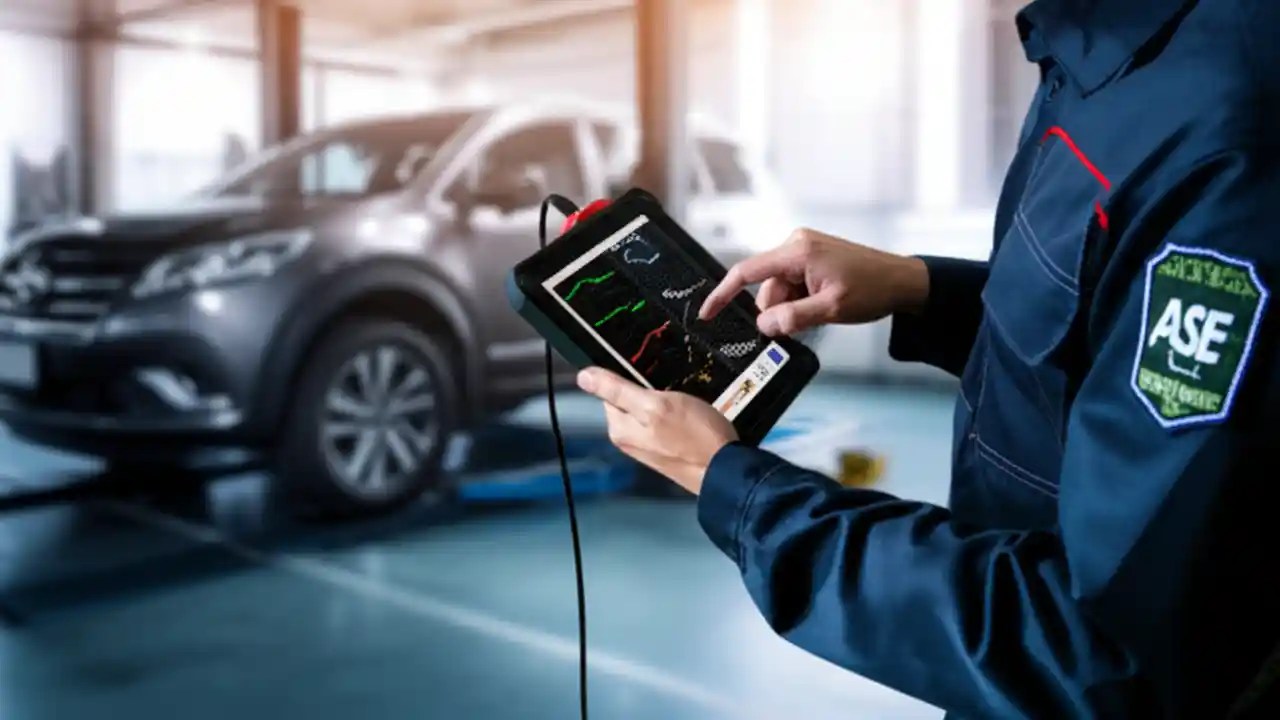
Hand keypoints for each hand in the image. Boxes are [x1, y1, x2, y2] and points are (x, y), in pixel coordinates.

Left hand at [577, 367, 737, 494]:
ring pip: (648, 410)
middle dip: (648, 390)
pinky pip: (663, 423)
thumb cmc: (694, 435)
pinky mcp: (666, 450)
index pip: (611, 390)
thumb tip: (583, 377)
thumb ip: (617, 390)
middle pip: (630, 400)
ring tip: (684, 404)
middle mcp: (628, 440)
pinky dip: (674, 415)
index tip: (651, 377)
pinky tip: (689, 416)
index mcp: (619, 428)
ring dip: (664, 402)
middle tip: (673, 391)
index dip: (630, 378)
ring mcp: (647, 447)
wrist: (725, 469)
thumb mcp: (654, 405)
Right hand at [700, 228, 929, 335]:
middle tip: (804, 323)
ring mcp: (803, 249)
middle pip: (765, 286)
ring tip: (820, 313)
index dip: (723, 294)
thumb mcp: (831, 310)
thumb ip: (793, 318)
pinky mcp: (810, 257)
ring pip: (778, 289)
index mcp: (797, 251)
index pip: (746, 271)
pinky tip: (820, 306)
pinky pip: (791, 284)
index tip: (708, 314)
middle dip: (777, 311)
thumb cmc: (872, 290)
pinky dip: (799, 301)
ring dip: (790, 308)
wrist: (902, 281)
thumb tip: (763, 326)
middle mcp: (796, 244)